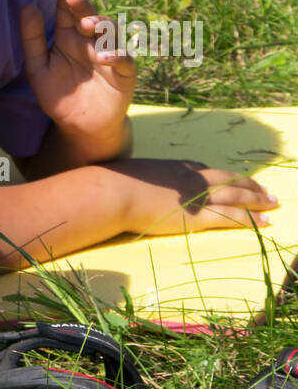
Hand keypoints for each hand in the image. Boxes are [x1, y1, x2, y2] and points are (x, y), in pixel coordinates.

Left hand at [21, 0, 135, 154]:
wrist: (79, 127)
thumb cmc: (59, 95)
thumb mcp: (38, 68)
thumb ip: (32, 39)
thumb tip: (27, 5)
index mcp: (69, 35)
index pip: (68, 11)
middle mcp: (90, 40)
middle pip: (89, 15)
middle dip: (82, 4)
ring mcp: (109, 54)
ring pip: (111, 32)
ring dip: (101, 25)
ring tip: (87, 24)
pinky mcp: (124, 73)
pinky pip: (124, 60)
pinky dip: (116, 55)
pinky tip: (103, 56)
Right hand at [106, 159, 278, 235]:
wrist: (115, 192)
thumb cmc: (115, 183)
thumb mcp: (133, 174)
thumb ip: (143, 178)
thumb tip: (135, 182)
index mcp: (175, 167)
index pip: (205, 169)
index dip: (223, 175)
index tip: (234, 179)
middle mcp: (191, 177)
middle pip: (227, 179)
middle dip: (249, 184)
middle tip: (266, 190)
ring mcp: (197, 195)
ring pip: (236, 195)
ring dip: (257, 199)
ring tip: (273, 202)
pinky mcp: (198, 216)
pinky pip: (232, 216)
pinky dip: (251, 218)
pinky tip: (265, 221)